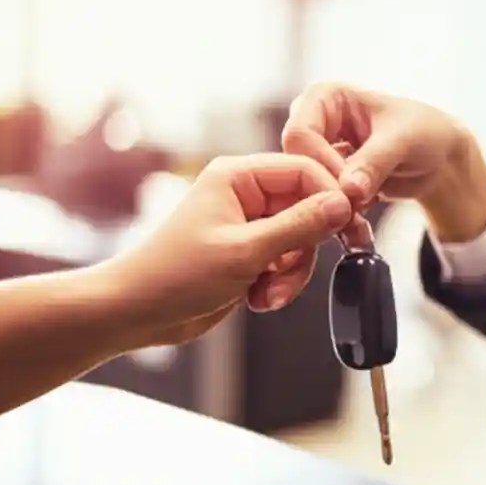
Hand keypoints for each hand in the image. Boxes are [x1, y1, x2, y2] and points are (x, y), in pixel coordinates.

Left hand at [102, 153, 353, 345]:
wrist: (138, 313)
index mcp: (237, 177)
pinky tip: (257, 299)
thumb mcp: (245, 250)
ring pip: (300, 241)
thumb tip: (341, 205)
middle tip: (299, 271)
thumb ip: (298, 226)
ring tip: (268, 293)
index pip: (304, 171)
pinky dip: (280, 284)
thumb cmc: (174, 275)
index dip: (330, 197)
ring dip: (292, 273)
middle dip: (305, 247)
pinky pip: (286, 263)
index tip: (346, 226)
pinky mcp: (249, 254)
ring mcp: (248, 226)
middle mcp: (244, 195)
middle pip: (308, 208)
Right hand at [281, 83, 485, 242]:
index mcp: (325, 97)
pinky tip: (358, 222)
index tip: (348, 186)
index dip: (319, 164)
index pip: (298, 134)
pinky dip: (339, 215)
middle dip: (325, 189)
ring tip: (359, 217)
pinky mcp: (329, 178)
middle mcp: (315, 122)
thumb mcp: (402, 141)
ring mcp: (320, 152)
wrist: (441, 158)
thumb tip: (348, 191)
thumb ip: (373, 163)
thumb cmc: (425, 131)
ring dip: (331, 206)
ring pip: (306, 186)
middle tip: (353, 208)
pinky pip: (322, 201)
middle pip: (297, 164)